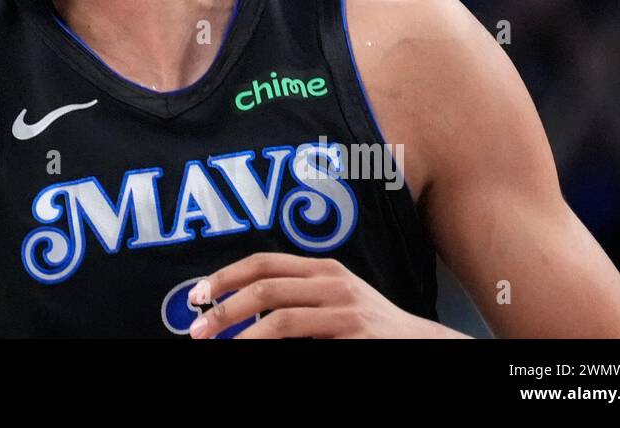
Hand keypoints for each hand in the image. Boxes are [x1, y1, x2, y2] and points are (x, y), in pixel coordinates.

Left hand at [186, 252, 467, 338]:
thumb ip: (295, 294)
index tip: (197, 296)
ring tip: (221, 350)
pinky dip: (272, 350)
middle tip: (197, 331)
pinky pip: (302, 343)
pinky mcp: (354, 337)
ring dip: (243, 338)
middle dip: (224, 310)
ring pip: (280, 322)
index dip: (225, 277)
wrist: (422, 344)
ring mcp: (345, 311)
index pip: (262, 263)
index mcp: (321, 268)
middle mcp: (332, 283)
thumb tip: (237, 306)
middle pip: (264, 290)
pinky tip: (255, 356)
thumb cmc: (367, 325)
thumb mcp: (332, 297)